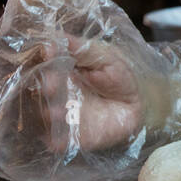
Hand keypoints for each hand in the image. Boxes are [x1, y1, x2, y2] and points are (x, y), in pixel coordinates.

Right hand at [36, 34, 147, 154]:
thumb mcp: (105, 58)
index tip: (49, 57)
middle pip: (40, 92)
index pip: (42, 67)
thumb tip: (56, 38)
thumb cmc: (120, 76)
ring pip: (46, 117)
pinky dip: (55, 141)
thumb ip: (82, 49)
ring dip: (50, 115)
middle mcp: (57, 94)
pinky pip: (57, 142)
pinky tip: (58, 140)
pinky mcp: (72, 137)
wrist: (140, 104)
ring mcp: (62, 116)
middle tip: (53, 86)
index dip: (42, 62)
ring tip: (59, 112)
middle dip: (46, 89)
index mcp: (61, 72)